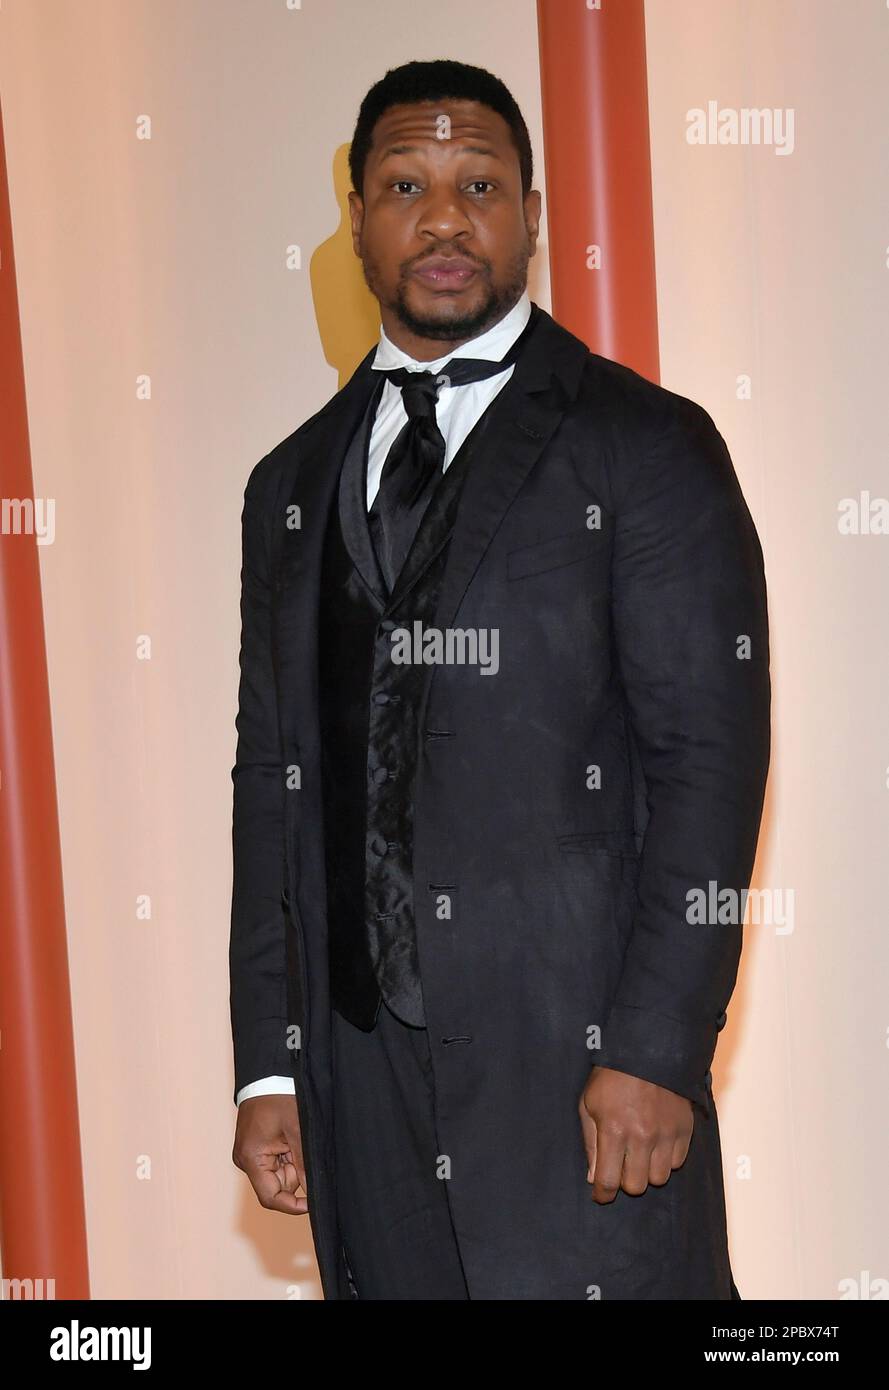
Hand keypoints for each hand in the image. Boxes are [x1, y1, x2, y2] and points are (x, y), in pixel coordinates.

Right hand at [232, 1093, 307, 1214]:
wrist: (266, 1075)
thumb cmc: (279, 1098)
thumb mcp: (297, 1131)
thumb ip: (303, 1165)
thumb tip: (313, 1193)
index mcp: (251, 1158)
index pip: (270, 1197)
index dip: (292, 1205)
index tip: (313, 1203)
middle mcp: (246, 1160)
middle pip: (276, 1186)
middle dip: (294, 1173)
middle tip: (303, 1149)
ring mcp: (249, 1154)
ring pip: (277, 1174)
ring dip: (292, 1163)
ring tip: (295, 1137)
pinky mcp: (254, 1148)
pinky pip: (274, 1162)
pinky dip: (287, 1155)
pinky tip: (290, 1137)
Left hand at [578, 1065, 693, 1203]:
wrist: (648, 1051)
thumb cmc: (611, 1077)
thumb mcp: (588, 1104)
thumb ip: (591, 1143)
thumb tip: (594, 1178)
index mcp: (613, 1130)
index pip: (608, 1181)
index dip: (602, 1195)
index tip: (601, 1194)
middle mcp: (642, 1136)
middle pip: (636, 1186)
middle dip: (625, 1181)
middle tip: (621, 1165)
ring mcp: (666, 1134)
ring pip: (659, 1178)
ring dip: (647, 1171)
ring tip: (641, 1153)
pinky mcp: (684, 1129)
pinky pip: (677, 1162)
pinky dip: (667, 1159)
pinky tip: (657, 1143)